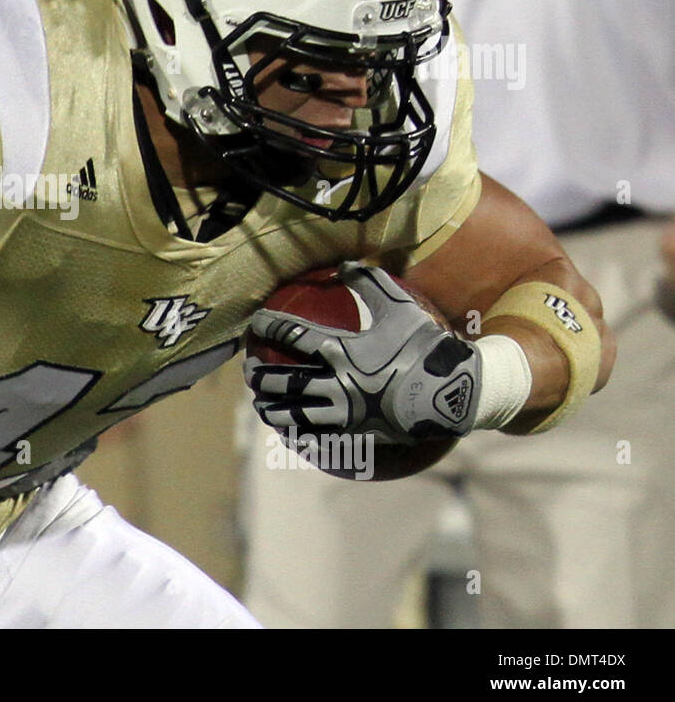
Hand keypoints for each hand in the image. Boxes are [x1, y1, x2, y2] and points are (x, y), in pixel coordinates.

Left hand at [244, 262, 479, 440]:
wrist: (453, 392)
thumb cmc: (425, 346)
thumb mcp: (399, 307)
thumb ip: (370, 282)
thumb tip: (345, 264)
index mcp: (341, 350)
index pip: (292, 335)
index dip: (268, 327)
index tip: (254, 324)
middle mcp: (336, 382)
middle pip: (284, 379)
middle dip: (260, 376)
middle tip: (248, 373)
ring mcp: (344, 412)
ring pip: (294, 413)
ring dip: (272, 408)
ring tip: (260, 405)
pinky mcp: (355, 433)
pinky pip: (317, 436)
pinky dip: (297, 433)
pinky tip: (287, 432)